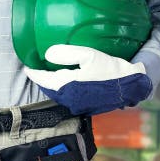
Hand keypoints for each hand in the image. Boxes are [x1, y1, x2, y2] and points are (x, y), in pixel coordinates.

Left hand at [23, 45, 152, 115]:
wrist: (132, 87)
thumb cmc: (111, 69)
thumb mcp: (89, 55)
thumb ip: (67, 54)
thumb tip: (47, 54)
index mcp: (67, 87)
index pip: (43, 80)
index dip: (34, 73)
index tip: (27, 66)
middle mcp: (70, 99)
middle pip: (50, 88)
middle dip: (42, 79)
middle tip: (37, 68)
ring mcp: (77, 105)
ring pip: (58, 93)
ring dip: (52, 84)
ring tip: (49, 73)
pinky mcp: (86, 107)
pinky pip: (68, 97)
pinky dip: (63, 88)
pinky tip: (66, 80)